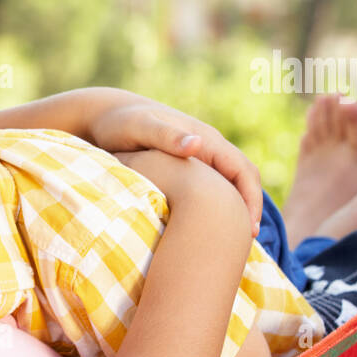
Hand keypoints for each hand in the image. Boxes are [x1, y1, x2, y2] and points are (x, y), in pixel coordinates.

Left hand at [90, 100, 262, 236]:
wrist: (105, 117)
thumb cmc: (120, 123)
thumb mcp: (140, 128)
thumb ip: (166, 137)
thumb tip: (196, 145)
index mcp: (205, 138)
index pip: (243, 169)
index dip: (251, 198)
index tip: (250, 228)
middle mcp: (207, 147)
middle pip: (243, 178)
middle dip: (249, 207)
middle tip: (247, 240)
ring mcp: (198, 157)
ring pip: (228, 184)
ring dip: (234, 209)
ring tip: (232, 240)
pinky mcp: (186, 167)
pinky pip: (210, 187)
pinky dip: (215, 207)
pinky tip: (206, 229)